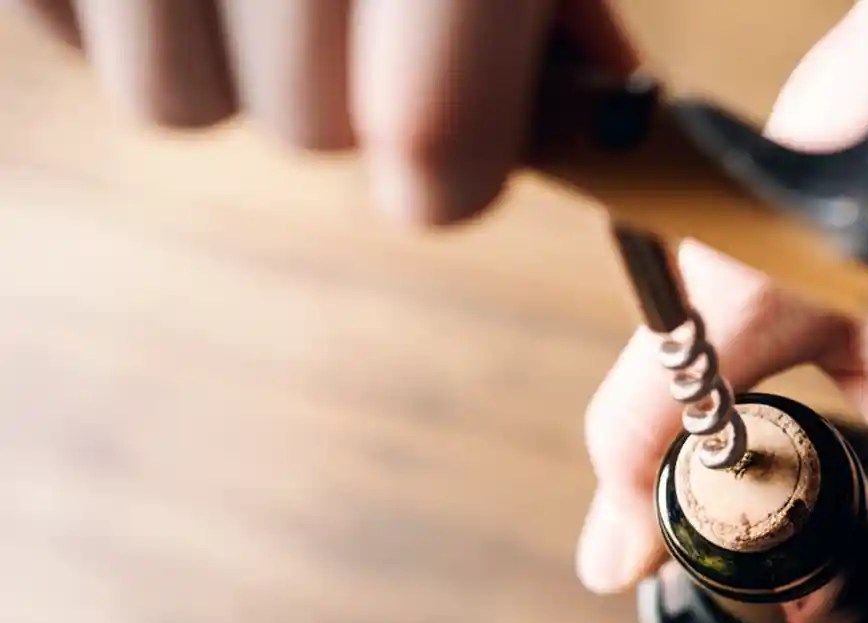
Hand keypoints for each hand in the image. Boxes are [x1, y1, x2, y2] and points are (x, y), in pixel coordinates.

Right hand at [13, 0, 633, 224]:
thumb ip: (557, 1)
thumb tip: (599, 102)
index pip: (431, 142)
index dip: (450, 170)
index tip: (451, 160)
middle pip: (310, 131)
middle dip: (351, 93)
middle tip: (363, 8)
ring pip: (180, 100)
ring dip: (237, 56)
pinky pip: (78, 36)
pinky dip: (133, 9)